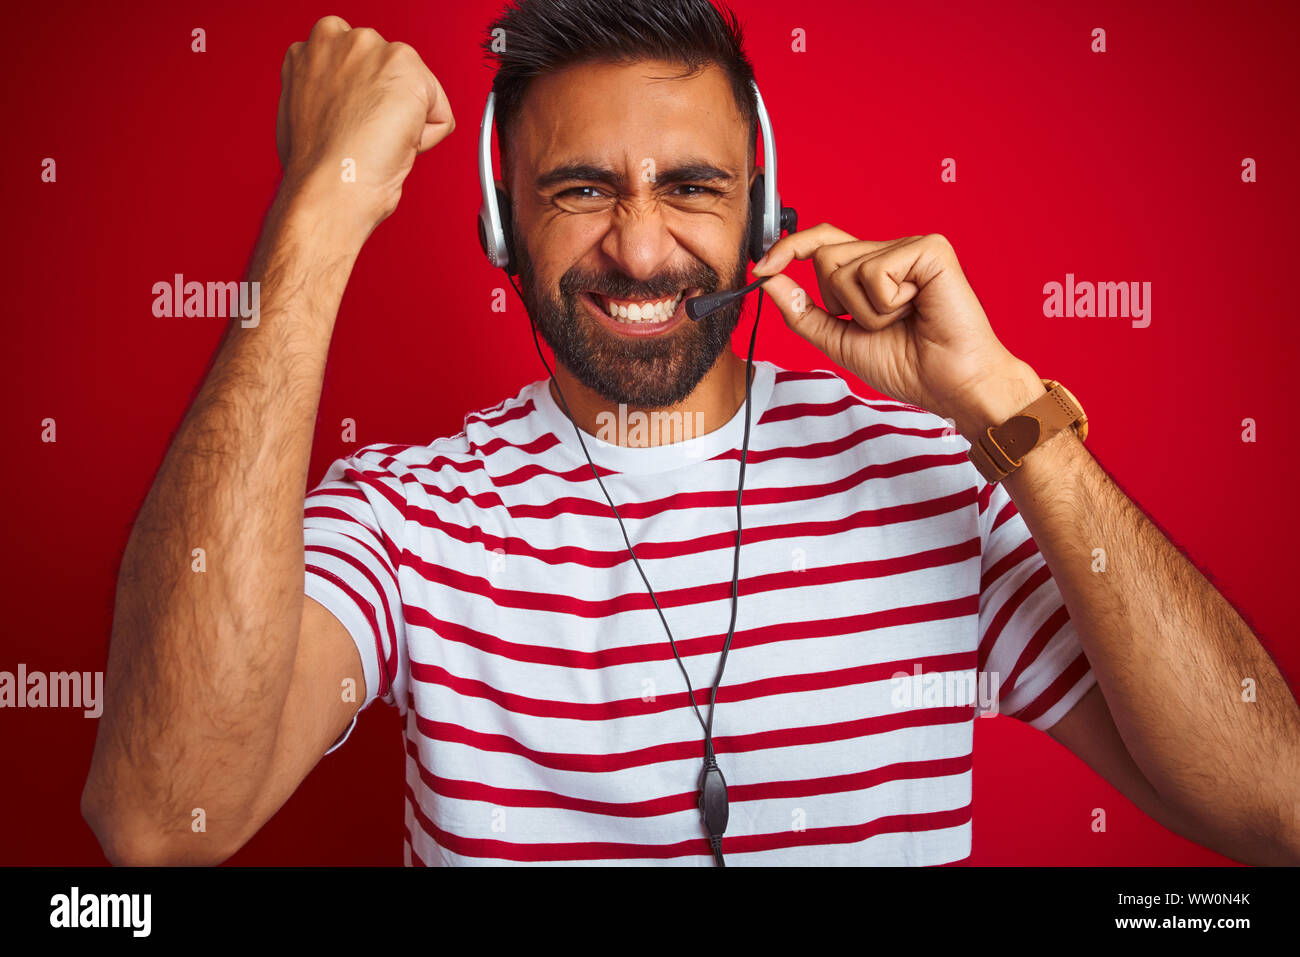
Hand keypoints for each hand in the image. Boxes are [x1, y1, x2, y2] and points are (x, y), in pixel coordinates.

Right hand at [275, 16, 454, 233]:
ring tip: (376, 141)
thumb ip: (330, 89)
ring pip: (419, 91)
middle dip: (388, 105)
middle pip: (393, 74)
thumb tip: (350, 99)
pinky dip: (427, 139)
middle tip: (364, 135)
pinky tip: (396, 145)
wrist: (331, 184)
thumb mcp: (307, 109)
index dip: (364, 101)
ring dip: (407, 121)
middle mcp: (342, 38)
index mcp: (315, 47)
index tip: (353, 123)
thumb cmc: (317, 165)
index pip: (363, 64)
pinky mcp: (408, 68)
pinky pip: (440, 114)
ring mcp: (375, 50)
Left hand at [751, 225, 1043, 441]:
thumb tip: (768, 280)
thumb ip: (803, 311)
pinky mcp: (930, 249)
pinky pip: (875, 271)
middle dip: (839, 302)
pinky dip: (886, 304)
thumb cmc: (909, 366)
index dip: (788, 249)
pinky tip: (916, 310)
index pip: (821, 243)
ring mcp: (911, 247)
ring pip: (846, 267)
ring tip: (902, 321)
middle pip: (826, 255)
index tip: (761, 267)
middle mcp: (891, 252)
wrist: (951, 385)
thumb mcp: (839, 340)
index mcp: (872, 270)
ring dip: (867, 311)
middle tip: (879, 323)